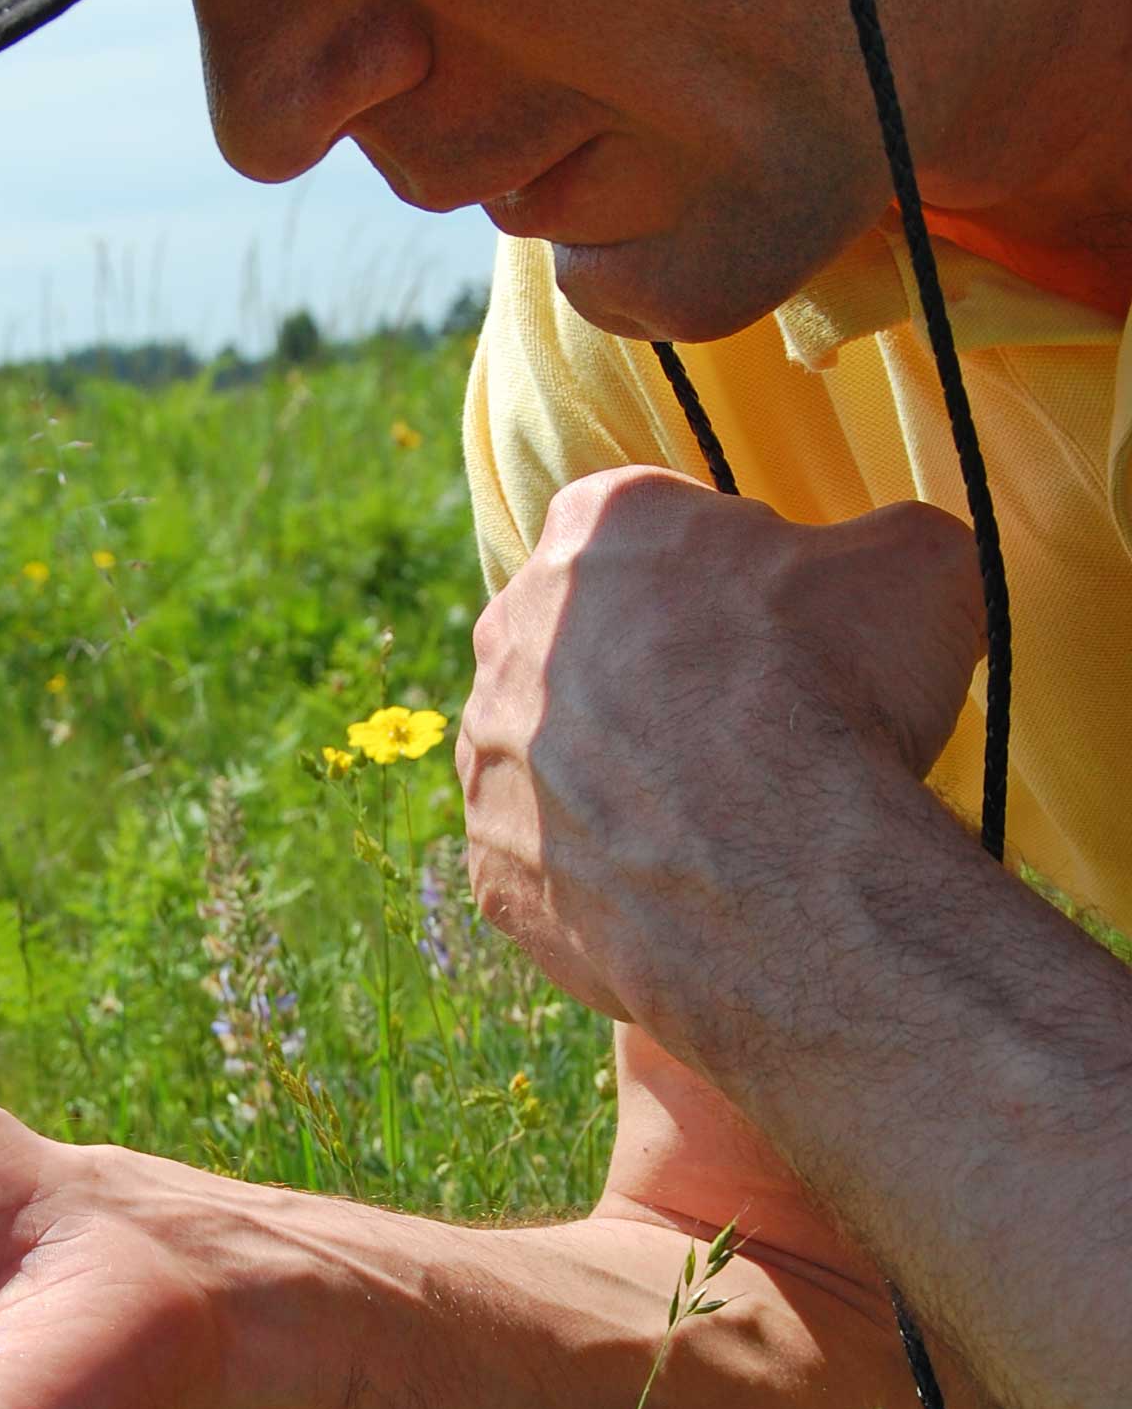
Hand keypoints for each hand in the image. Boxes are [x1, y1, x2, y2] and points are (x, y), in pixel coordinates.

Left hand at [458, 466, 986, 1025]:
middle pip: (590, 638)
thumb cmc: (842, 697)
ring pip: (553, 749)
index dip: (724, 575)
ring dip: (615, 773)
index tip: (777, 628)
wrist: (780, 878)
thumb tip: (906, 557)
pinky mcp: (488, 860)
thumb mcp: (924, 569)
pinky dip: (597, 868)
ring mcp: (484, 750)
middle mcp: (513, 625)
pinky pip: (542, 856)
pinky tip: (673, 886)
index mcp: (603, 522)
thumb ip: (895, 539)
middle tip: (748, 728)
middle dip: (656, 674)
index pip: (654, 527)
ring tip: (713, 819)